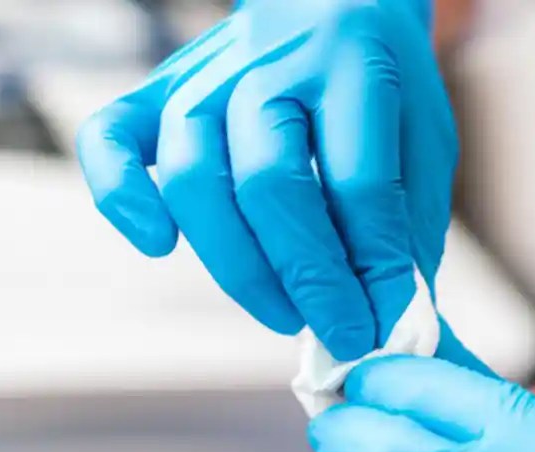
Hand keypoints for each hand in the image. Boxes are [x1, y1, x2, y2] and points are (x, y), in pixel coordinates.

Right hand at [77, 0, 453, 360]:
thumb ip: (406, 228)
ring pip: (192, 176)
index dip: (369, 269)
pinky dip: (119, 194)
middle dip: (307, 278)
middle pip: (269, 184)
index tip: (379, 330)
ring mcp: (206, 74)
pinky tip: (157, 244)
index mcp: (354, 63)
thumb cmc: (383, 90)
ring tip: (283, 315)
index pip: (357, 182)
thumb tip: (393, 328)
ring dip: (236, 264)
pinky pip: (112, 137)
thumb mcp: (422, 142)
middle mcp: (272, 62)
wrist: (336, 0)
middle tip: (338, 334)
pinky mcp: (158, 89)